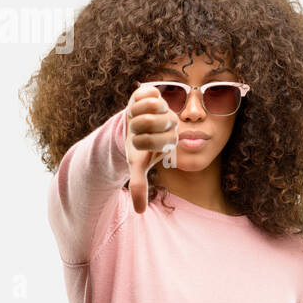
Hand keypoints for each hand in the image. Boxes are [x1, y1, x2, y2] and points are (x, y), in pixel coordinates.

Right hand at [124, 83, 178, 213]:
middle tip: (137, 130)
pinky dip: (136, 99)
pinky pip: (146, 91)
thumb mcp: (136, 166)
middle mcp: (172, 123)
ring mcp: (164, 106)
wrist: (130, 128)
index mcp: (170, 140)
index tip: (139, 144)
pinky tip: (137, 106)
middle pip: (152, 121)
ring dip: (136, 113)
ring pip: (152, 105)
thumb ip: (139, 186)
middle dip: (138, 127)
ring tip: (137, 118)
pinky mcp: (153, 92)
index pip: (156, 140)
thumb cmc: (137, 148)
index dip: (142, 142)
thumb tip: (139, 211)